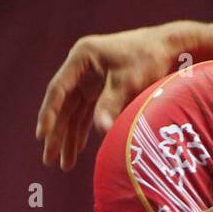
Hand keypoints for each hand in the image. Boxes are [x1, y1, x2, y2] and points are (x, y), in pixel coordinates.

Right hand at [35, 24, 185, 170]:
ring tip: (63, 164)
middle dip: (57, 133)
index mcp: (82, 58)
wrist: (171, 47)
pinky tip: (78, 148)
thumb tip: (102, 131)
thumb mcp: (128, 81)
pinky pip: (88, 111)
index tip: (41, 135)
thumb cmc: (149, 58)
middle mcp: (83, 68)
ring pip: (75, 111)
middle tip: (49, 159)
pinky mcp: (103, 87)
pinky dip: (84, 129)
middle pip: (64, 105)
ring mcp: (92, 78)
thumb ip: (111, 104)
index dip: (49, 114)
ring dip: (70, 136)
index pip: (59, 90)